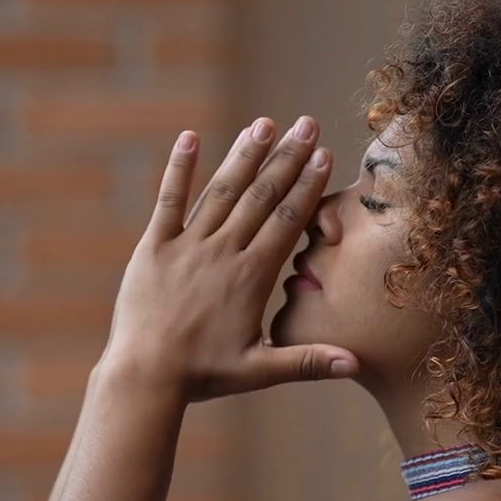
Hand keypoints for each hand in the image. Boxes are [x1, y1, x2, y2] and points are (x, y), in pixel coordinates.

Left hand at [102, 115, 357, 400]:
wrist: (145, 375)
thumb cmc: (203, 375)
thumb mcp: (259, 370)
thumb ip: (308, 361)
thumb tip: (355, 363)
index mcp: (252, 276)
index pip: (287, 220)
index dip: (308, 185)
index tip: (324, 154)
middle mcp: (222, 252)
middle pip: (261, 196)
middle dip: (287, 158)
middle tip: (307, 125)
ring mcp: (187, 245)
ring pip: (222, 191)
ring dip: (244, 155)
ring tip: (265, 124)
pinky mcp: (154, 247)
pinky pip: (168, 200)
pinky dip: (179, 168)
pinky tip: (189, 138)